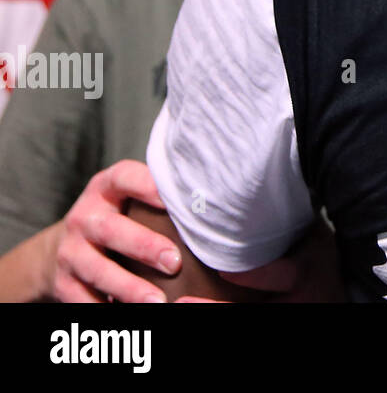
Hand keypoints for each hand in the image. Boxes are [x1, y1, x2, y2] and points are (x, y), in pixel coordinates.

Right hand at [48, 160, 179, 302]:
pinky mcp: (63, 282)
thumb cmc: (120, 217)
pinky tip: (131, 315)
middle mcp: (84, 217)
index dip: (147, 186)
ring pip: (97, 270)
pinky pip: (82, 298)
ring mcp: (70, 251)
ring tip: (158, 301)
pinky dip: (104, 308)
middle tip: (175, 263)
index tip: (174, 200)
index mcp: (106, 188)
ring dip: (128, 287)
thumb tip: (216, 210)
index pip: (124, 178)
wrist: (66, 246)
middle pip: (110, 230)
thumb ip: (162, 199)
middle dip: (144, 246)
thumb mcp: (132, 198)